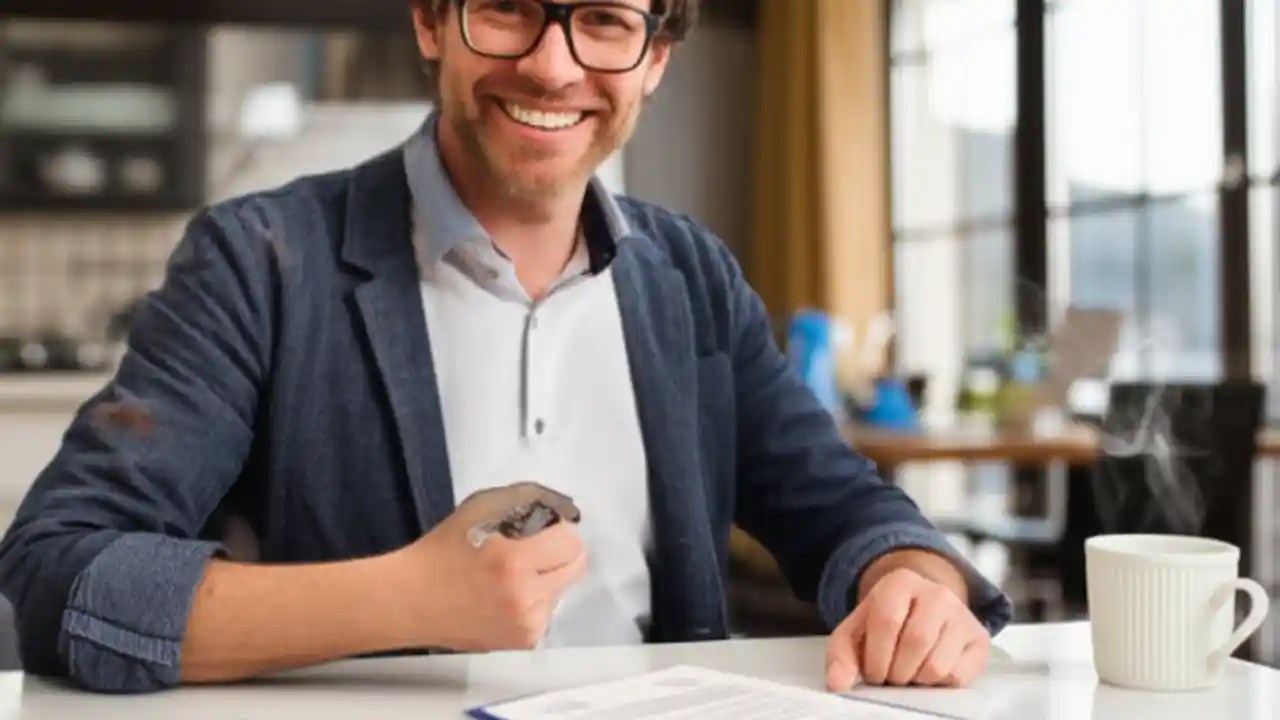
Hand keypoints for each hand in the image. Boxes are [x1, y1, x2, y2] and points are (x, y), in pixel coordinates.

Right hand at [398, 483, 587, 650]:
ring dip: (547, 580)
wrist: (411, 600)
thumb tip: (561, 508)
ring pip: (562, 590)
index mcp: (514, 561)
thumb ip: (525, 501)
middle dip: (560, 553)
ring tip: (512, 577)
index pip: (572, 542)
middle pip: (576, 567)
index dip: (560, 530)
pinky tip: (506, 598)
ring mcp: (526, 624)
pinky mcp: (523, 641)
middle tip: (536, 550)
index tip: (546, 529)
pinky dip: (535, 602)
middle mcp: (525, 596)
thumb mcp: (480, 509)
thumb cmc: (442, 551)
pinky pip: (547, 613)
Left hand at [826, 567, 989, 689]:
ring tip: (908, 672)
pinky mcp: (979, 638)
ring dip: (915, 680)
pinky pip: (957, 676)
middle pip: (915, 643)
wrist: (920, 613)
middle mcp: (937, 593)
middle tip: (889, 676)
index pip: (887, 620)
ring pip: (936, 664)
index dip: (875, 656)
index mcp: (900, 582)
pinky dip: (937, 684)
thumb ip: (841, 656)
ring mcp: (962, 614)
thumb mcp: (855, 633)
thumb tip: (837, 682)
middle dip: (895, 672)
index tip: (872, 671)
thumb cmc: (883, 626)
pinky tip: (928, 671)